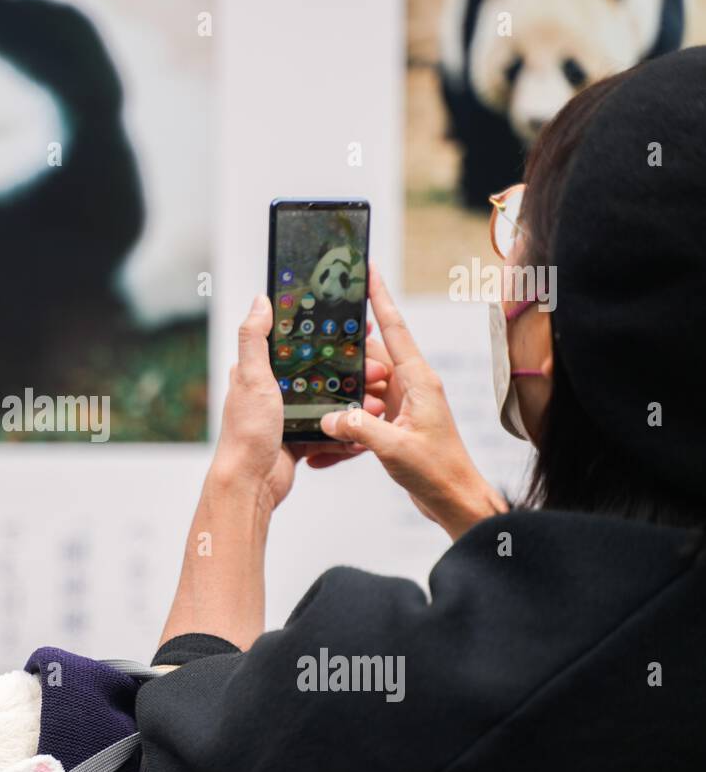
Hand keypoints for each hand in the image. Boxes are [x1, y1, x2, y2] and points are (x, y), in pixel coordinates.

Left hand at [211, 294, 387, 513]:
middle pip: (322, 372)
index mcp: (261, 372)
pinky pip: (331, 429)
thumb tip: (260, 301)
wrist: (251, 483)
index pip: (299, 344)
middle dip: (353, 371)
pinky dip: (348, 430)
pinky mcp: (299, 439)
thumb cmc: (246, 432)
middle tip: (378, 371)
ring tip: (377, 402)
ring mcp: (288, 416)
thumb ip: (254, 339)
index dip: (328, 336)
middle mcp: (273, 392)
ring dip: (355, 401)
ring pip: (330, 401)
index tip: (358, 331)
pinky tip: (366, 428)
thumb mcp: (251, 378)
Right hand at [320, 266, 506, 539]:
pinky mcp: (396, 424)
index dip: (379, 298)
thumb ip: (358, 428)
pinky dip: (346, 426)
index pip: (395, 330)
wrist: (456, 501)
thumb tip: (329, 416)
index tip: (368, 270)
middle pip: (370, 359)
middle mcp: (412, 387)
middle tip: (315, 349)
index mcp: (418, 381)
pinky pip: (363, 415)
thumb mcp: (395, 448)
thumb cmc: (438, 472)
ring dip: (341, 398)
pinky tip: (327, 444)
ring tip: (317, 403)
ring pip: (361, 388)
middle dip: (343, 356)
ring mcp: (404, 406)